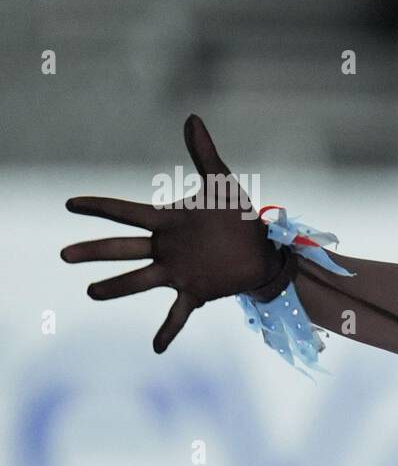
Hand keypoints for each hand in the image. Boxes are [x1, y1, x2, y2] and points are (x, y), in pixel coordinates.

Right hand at [60, 115, 289, 353]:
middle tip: (65, 255)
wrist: (264, 249)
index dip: (100, 208)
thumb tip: (191, 117)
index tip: (71, 204)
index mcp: (168, 222)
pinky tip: (157, 348)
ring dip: (117, 287)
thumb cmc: (239, 217)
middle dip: (95, 251)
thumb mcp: (222, 184)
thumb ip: (204, 153)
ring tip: (92, 293)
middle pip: (124, 248)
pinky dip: (168, 330)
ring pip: (140, 280)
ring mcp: (178, 271)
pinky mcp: (196, 292)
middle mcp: (166, 248)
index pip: (127, 213)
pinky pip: (178, 314)